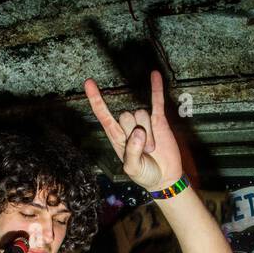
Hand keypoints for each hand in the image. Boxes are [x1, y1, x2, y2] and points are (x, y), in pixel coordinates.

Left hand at [84, 70, 182, 192]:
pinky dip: (156, 88)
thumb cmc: (145, 175)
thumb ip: (132, 152)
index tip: (89, 83)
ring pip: (142, 114)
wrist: (165, 178)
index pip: (103, 115)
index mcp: (116, 137)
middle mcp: (128, 126)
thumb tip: (138, 132)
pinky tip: (155, 74)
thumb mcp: (133, 169)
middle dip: (137, 135)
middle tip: (145, 152)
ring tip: (153, 148)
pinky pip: (157, 102)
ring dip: (150, 134)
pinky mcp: (159, 121)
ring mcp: (143, 122)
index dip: (96, 100)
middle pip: (126, 115)